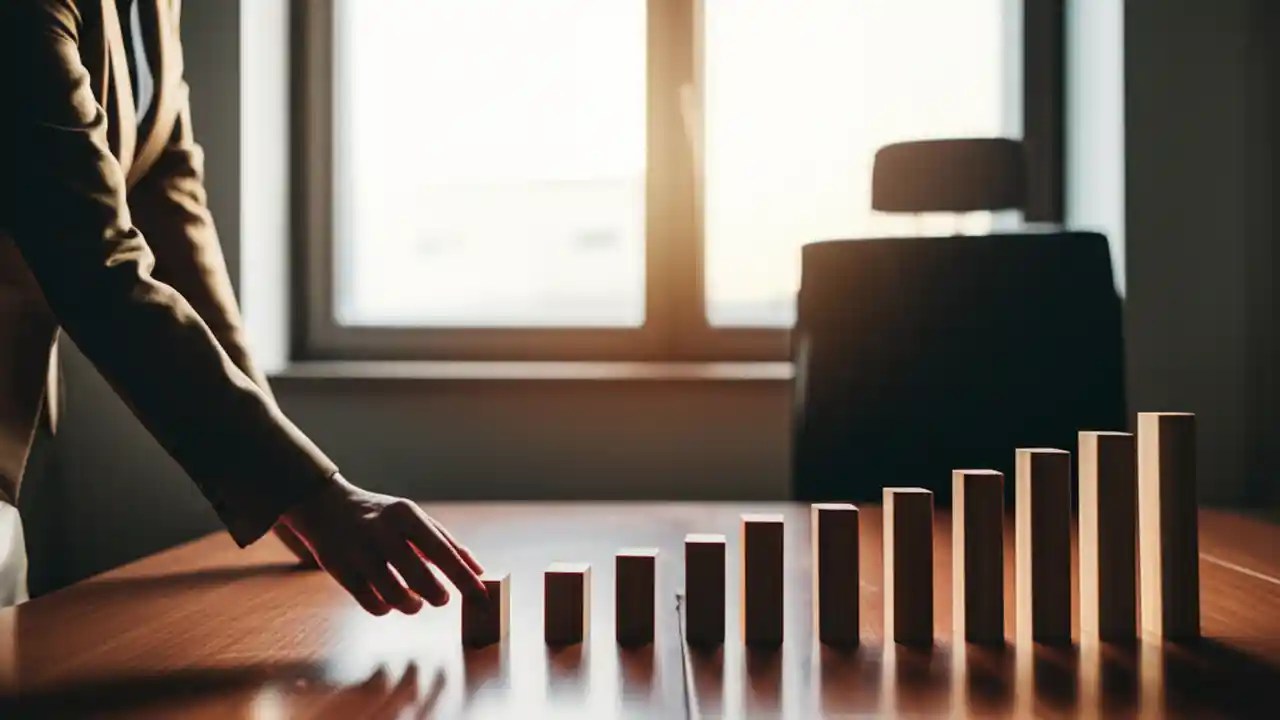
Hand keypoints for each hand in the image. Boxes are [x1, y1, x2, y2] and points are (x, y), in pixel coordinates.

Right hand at [278, 473, 486, 614]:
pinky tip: (389, 601)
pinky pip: (370, 603)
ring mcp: (359, 552)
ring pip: (393, 594)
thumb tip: (478, 571)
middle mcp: (382, 531)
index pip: (441, 550)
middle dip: (436, 594)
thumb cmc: (383, 516)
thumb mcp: (414, 518)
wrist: (326, 506)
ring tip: (415, 603)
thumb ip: (447, 543)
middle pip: (418, 576)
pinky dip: (385, 608)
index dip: (462, 576)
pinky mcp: (340, 570)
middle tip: (442, 599)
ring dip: (411, 606)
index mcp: (406, 515)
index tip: (479, 594)